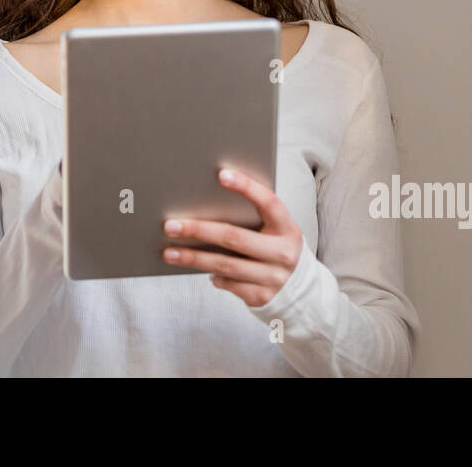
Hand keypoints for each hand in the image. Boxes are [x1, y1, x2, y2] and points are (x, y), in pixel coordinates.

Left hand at [161, 167, 303, 307]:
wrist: (302, 293)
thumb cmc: (278, 250)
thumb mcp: (276, 231)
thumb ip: (255, 218)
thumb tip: (209, 202)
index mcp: (287, 228)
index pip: (268, 202)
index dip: (246, 187)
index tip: (221, 174)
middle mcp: (283, 253)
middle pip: (234, 237)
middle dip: (199, 229)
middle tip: (171, 225)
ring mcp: (273, 277)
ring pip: (224, 264)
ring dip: (193, 257)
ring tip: (170, 252)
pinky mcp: (261, 297)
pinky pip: (228, 283)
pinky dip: (213, 275)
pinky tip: (200, 268)